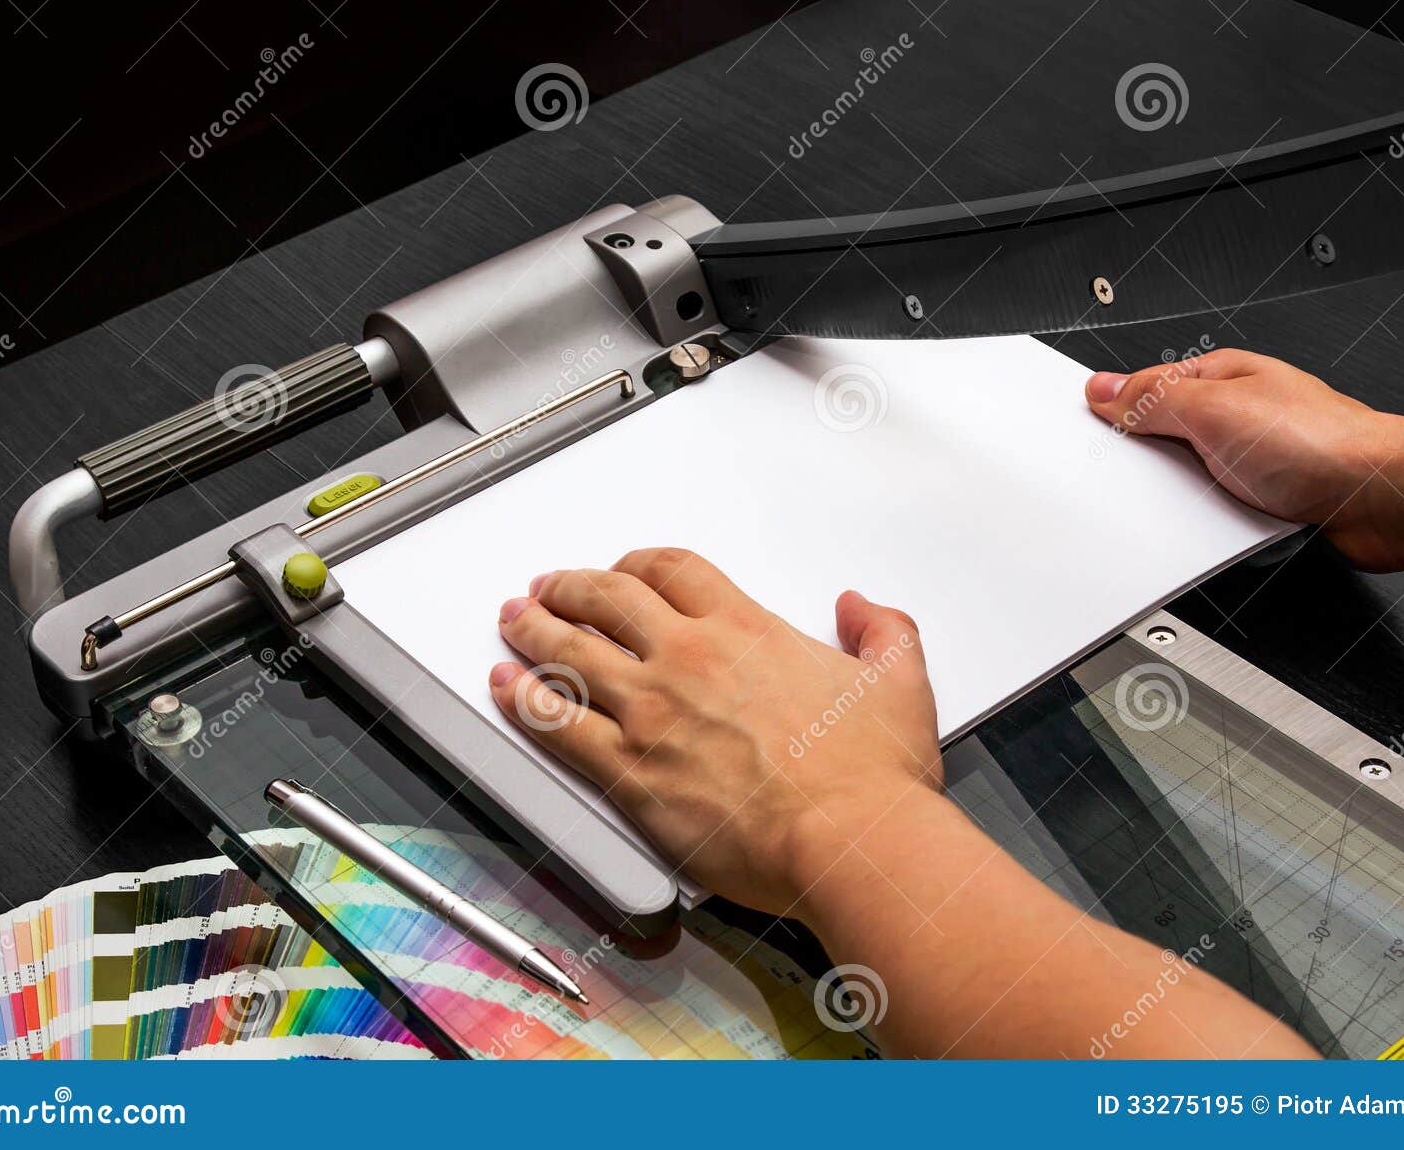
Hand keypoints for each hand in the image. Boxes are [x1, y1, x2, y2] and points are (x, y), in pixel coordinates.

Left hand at [486, 548, 941, 916]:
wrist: (851, 839)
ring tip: (513, 621)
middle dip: (570, 587)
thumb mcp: (898, 680)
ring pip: (570, 653)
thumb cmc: (871, 775)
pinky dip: (523, 701)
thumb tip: (863, 608)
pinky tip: (506, 687)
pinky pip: (556, 725)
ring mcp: (653, 713)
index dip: (637, 563)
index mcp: (746, 630)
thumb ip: (881, 631)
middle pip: (607, 599)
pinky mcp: (631, 771)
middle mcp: (689, 659)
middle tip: (549, 587)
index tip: (623, 570)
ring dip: (534, 631)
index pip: (672, 570)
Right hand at [1084, 348, 1403, 572]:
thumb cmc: (1325, 441)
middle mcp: (1235, 416)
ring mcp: (1250, 460)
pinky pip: (1213, 513)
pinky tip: (1218, 526)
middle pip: (1160, 440)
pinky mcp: (1262, 501)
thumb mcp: (1215, 409)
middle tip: (1142, 476)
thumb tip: (1104, 389)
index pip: (1144, 388)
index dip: (1111, 411)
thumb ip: (1153, 399)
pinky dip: (1210, 525)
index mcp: (1219, 378)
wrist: (1386, 498)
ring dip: (1185, 500)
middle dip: (1147, 464)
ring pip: (1185, 482)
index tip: (1084, 433)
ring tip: (1198, 500)